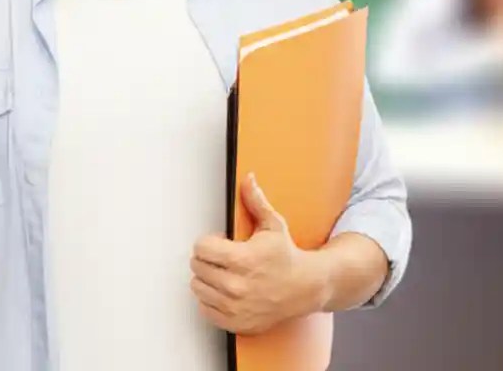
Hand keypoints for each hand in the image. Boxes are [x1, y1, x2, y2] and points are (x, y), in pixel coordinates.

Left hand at [190, 174, 327, 334]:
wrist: (305, 288)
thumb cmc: (287, 257)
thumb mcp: (273, 225)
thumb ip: (256, 201)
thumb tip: (247, 179)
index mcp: (243, 259)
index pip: (201, 248)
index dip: (208, 242)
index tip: (218, 243)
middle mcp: (237, 285)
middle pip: (197, 267)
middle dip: (207, 259)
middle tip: (222, 258)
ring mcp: (235, 306)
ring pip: (198, 287)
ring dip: (207, 279)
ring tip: (224, 273)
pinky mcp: (235, 322)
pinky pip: (204, 309)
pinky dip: (211, 300)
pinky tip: (225, 291)